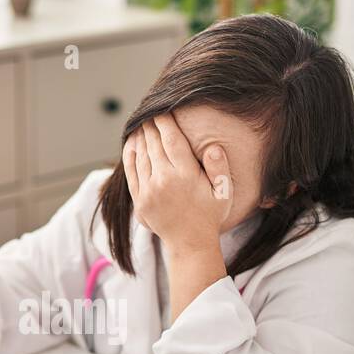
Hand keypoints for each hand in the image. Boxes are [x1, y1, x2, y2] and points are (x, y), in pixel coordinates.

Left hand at [122, 113, 233, 251]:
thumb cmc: (210, 215)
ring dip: (140, 137)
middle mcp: (164, 181)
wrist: (190, 243)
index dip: (165, 121)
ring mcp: (149, 191)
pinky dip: (130, 155)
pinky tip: (132, 143)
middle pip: (154, 144)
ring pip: (141, 155)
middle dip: (151, 125)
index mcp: (185, 175)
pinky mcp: (139, 200)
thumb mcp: (223, 191)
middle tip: (149, 112)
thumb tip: (212, 146)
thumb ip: (219, 167)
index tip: (162, 110)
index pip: (172, 139)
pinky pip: (131, 172)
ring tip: (142, 125)